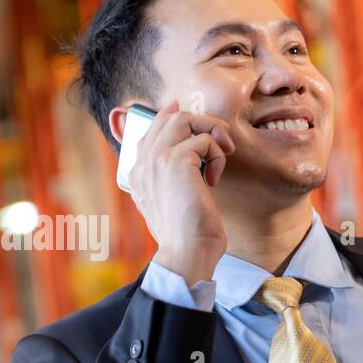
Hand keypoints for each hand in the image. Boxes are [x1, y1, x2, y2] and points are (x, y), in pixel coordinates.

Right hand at [127, 99, 235, 286]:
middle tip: (221, 139)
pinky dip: (217, 155)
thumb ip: (173, 181)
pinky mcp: (176, 162)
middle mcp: (142, 164)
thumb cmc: (186, 237)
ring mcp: (156, 161)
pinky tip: (215, 179)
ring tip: (225, 151)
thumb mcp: (175, 206)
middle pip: (168, 119)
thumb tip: (191, 159)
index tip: (181, 108)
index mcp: (138, 176)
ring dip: (211, 130)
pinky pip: (203, 140)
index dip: (166, 116)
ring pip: (184, 120)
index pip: (148, 132)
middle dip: (200, 121)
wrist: (185, 253)